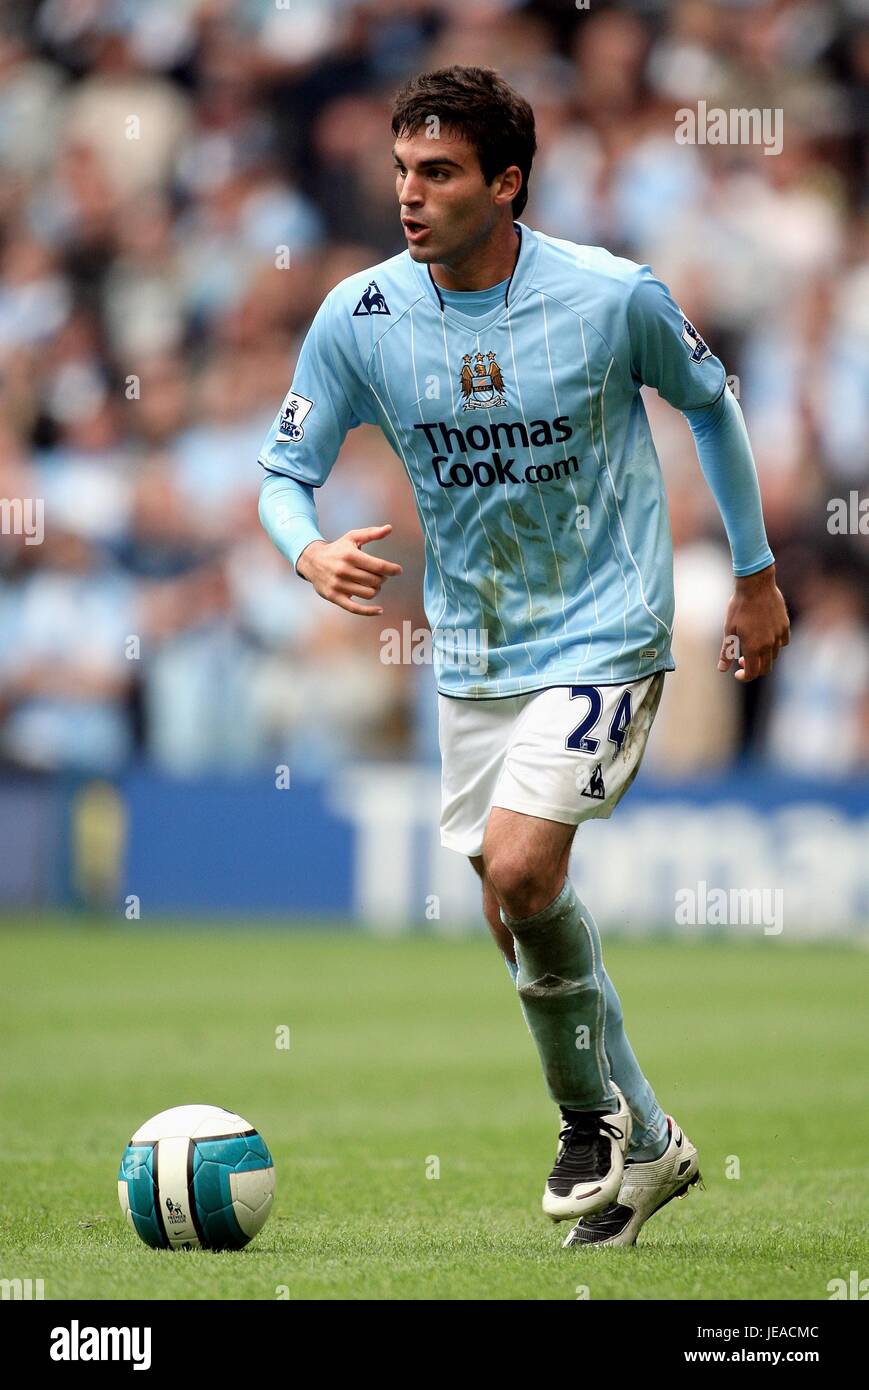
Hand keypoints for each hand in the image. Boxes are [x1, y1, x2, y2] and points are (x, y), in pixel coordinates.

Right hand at [296, 524, 401, 616]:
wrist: (311, 561)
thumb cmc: (337, 549)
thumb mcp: (352, 537)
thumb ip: (371, 533)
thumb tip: (389, 528)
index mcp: (351, 556)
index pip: (378, 566)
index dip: (392, 569)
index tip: (398, 571)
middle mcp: (344, 571)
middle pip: (375, 581)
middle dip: (382, 579)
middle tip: (380, 576)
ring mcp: (339, 585)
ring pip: (369, 594)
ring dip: (376, 590)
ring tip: (374, 585)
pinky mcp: (335, 597)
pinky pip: (355, 609)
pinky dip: (370, 611)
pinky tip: (380, 610)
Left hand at [718, 563, 789, 680]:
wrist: (756, 586)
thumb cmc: (739, 607)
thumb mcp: (729, 630)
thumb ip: (726, 651)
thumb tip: (722, 669)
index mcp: (753, 647)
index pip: (752, 673)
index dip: (744, 676)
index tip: (737, 673)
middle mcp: (769, 644)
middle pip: (765, 668)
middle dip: (753, 669)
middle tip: (742, 660)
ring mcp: (779, 635)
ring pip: (774, 655)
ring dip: (763, 657)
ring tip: (752, 646)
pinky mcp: (785, 625)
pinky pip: (783, 642)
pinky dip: (775, 645)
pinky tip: (766, 637)